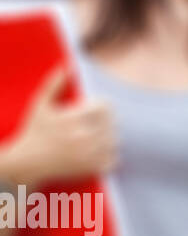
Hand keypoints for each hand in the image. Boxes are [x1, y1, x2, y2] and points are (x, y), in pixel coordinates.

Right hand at [0, 66, 117, 184]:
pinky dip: (107, 156)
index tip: (89, 111)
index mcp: (74, 119)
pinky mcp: (91, 169)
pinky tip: (92, 154)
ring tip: (90, 139)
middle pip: (111, 124)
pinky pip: (113, 159)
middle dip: (102, 123)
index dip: (99, 107)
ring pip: (113, 141)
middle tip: (89, 126)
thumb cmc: (33, 131)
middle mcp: (84, 137)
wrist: (26, 164)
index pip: (105, 107)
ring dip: (106, 139)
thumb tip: (68, 66)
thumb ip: (54, 84)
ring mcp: (89, 155)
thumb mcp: (40, 105)